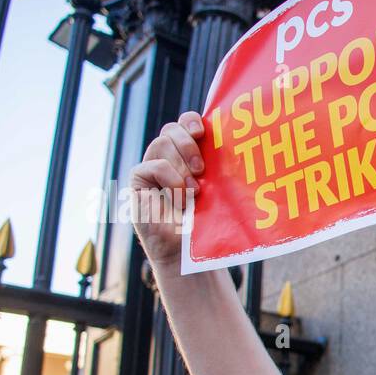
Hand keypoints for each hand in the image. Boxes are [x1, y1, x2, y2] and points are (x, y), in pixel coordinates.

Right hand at [129, 111, 205, 268]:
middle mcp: (169, 158)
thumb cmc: (207, 224)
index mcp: (189, 155)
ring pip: (161, 144)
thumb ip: (218, 168)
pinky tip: (180, 200)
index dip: (191, 121)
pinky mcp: (139, 181)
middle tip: (202, 169)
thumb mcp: (218, 191)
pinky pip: (153, 166)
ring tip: (194, 191)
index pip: (186, 124)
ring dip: (181, 166)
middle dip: (188, 143)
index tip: (204, 132)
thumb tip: (237, 144)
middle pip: (171, 129)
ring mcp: (152, 168)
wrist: (188, 253)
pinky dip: (170, 181)